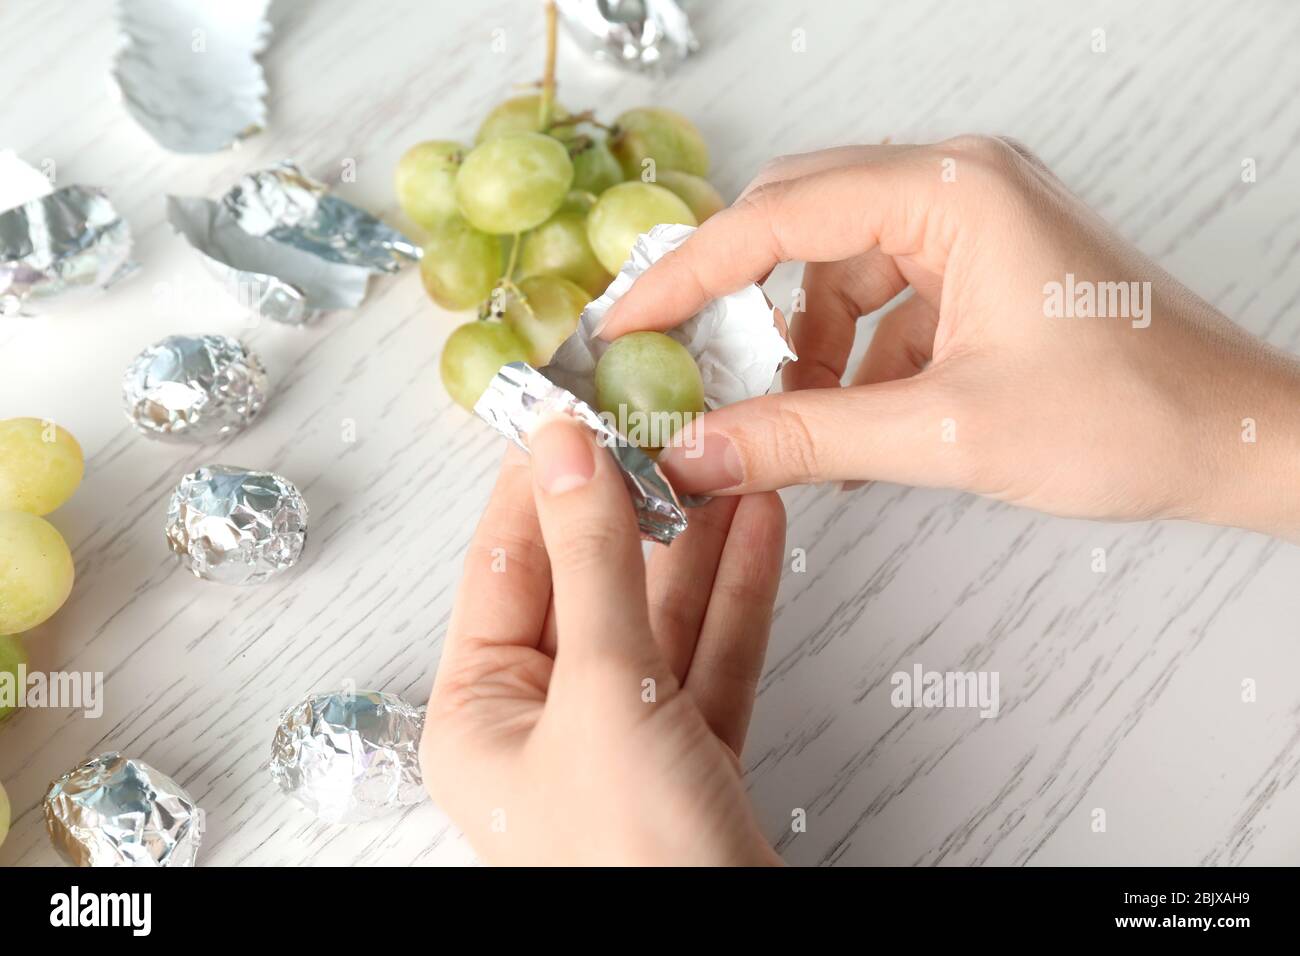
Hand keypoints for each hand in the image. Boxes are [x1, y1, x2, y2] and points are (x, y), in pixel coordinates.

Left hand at [419, 422, 784, 864]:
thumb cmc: (637, 867)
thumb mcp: (605, 693)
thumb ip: (591, 564)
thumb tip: (565, 451)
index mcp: (479, 714)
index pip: (501, 567)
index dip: (539, 484)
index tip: (574, 411)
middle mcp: (542, 727)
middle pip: (587, 587)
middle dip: (634, 510)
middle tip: (666, 429)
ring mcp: (620, 745)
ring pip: (658, 620)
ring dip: (698, 545)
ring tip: (728, 463)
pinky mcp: (690, 762)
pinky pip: (709, 662)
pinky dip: (737, 599)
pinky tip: (759, 533)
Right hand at [599, 137, 1299, 538]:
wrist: (1240, 442)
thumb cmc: (1136, 416)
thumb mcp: (946, 435)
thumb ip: (806, 439)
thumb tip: (699, 451)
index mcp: (952, 192)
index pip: (776, 216)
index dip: (686, 276)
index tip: (625, 325)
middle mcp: (958, 186)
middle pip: (798, 225)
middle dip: (736, 306)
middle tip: (680, 370)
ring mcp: (972, 225)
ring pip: (836, 269)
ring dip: (799, 347)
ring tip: (787, 424)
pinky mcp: (982, 269)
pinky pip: (882, 301)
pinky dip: (849, 360)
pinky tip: (847, 424)